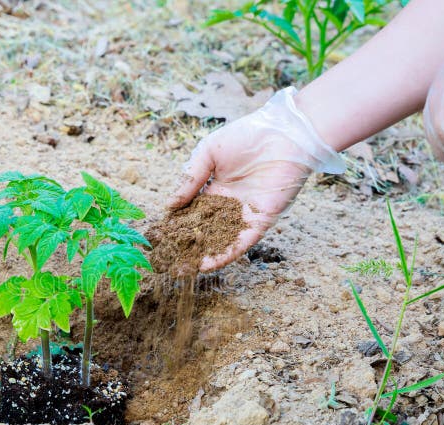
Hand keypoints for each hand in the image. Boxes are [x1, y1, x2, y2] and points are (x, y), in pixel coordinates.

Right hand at [168, 87, 344, 271]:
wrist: (285, 135)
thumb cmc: (246, 136)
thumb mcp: (208, 153)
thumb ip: (189, 179)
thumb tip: (170, 205)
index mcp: (212, 188)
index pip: (189, 212)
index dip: (174, 225)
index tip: (158, 238)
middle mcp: (226, 205)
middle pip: (202, 231)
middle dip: (185, 247)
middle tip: (167, 262)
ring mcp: (243, 216)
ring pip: (219, 241)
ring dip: (202, 256)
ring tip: (182, 271)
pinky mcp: (260, 222)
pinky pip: (240, 243)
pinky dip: (225, 255)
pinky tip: (207, 266)